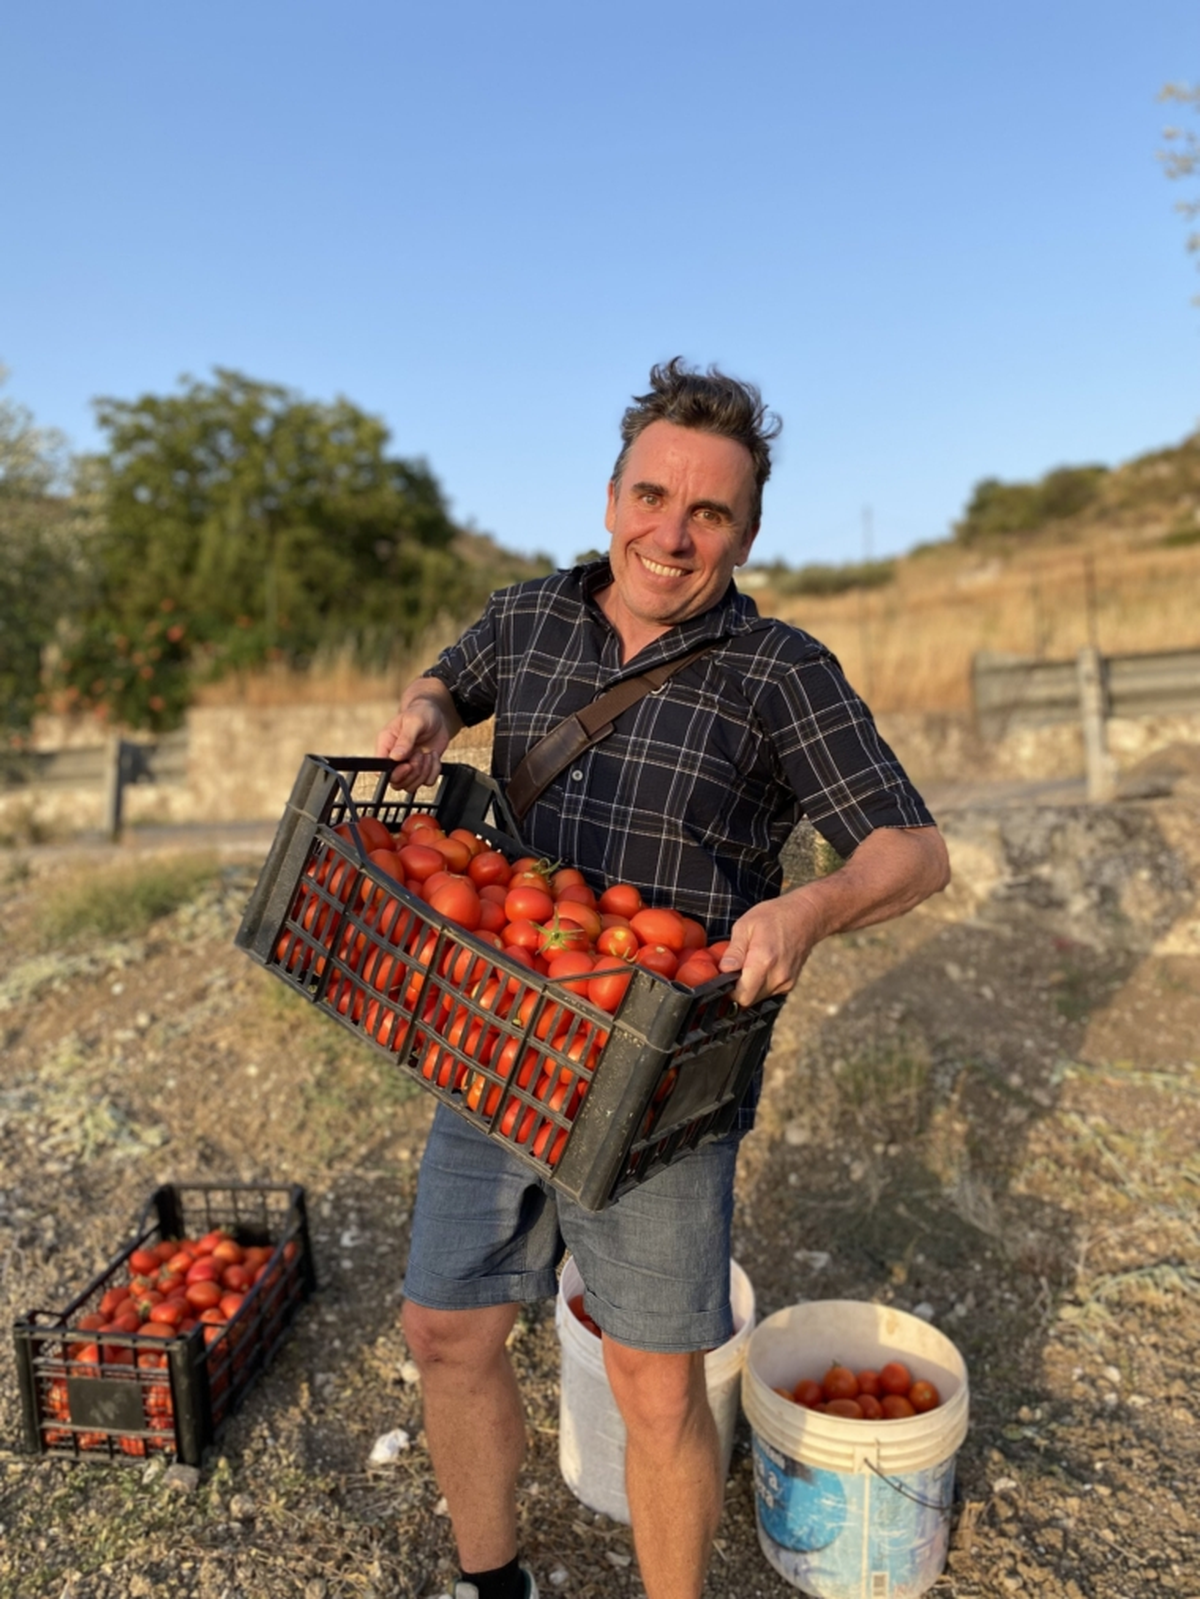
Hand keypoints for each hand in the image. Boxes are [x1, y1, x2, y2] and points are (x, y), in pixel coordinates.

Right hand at [375, 686, 455, 791]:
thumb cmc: (421, 713)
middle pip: (396, 782)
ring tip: (427, 754)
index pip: (381, 770)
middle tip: (420, 755)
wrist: (437, 715)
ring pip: (412, 786)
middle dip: (413, 772)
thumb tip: (396, 757)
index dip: (395, 773)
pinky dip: (434, 771)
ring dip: (424, 771)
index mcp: (386, 745)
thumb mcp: (413, 721)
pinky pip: (428, 782)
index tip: (408, 764)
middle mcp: (394, 759)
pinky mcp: (422, 769)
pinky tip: (433, 756)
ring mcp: (408, 766)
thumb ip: (405, 739)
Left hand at [719, 889, 827, 1007]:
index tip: (724, 978)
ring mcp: (786, 982)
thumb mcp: (745, 926)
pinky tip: (762, 967)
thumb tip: (724, 970)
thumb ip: (734, 951)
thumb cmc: (774, 917)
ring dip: (750, 987)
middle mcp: (777, 976)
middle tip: (736, 969)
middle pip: (749, 1000)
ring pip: (759, 998)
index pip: (742, 996)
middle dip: (738, 989)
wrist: (805, 917)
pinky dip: (761, 985)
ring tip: (750, 964)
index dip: (729, 991)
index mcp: (764, 961)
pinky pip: (769, 992)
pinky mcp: (790, 984)